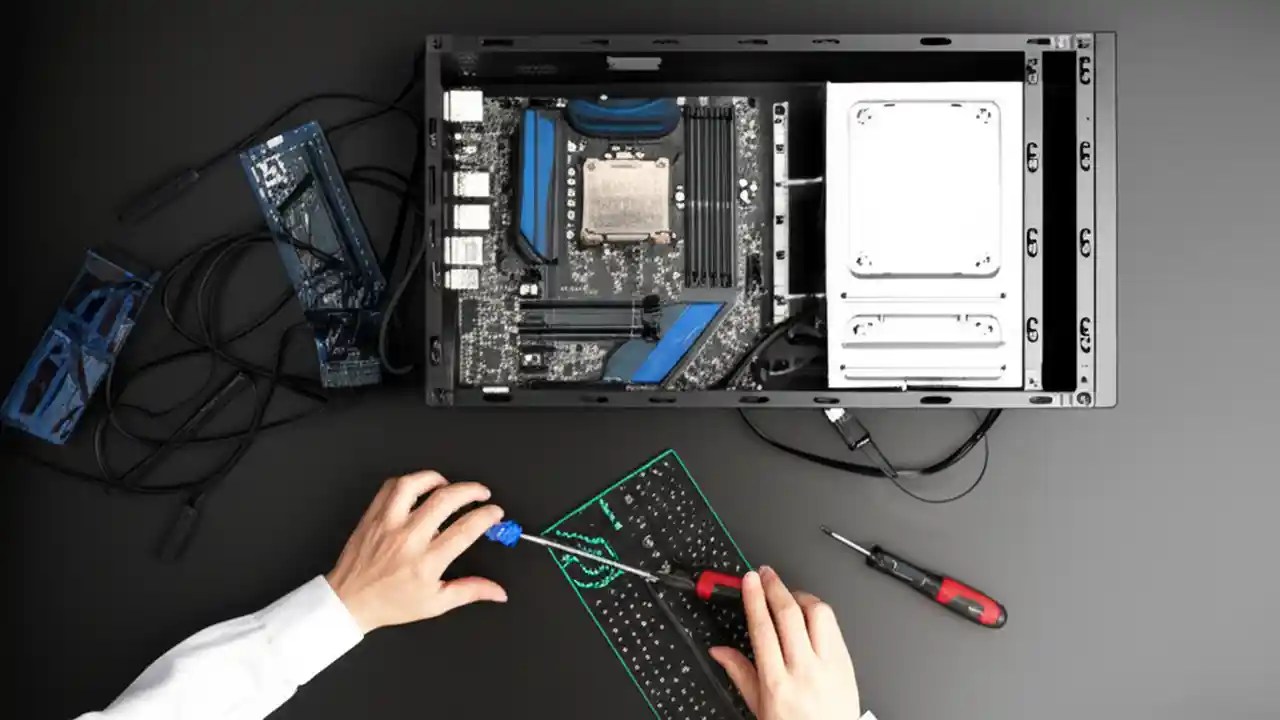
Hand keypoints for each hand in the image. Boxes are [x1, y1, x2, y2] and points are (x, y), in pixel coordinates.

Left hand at [325, 471, 506, 632]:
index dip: (486, 516)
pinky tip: (420, 487)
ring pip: (415, 485)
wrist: (349, 601)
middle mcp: (408, 539)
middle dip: (471, 490)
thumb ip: (470, 591)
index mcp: (426, 563)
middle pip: (445, 500)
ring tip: (449, 484)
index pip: (465, 530)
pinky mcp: (373, 516)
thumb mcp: (436, 604)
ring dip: (437, 479)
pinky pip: (391, 487)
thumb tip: (499, 592)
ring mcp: (388, 524)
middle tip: (481, 493)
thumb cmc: (391, 604)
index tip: (495, 512)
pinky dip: (410, 481)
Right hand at [710, 567, 860, 718]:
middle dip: (775, 586)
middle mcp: (804, 671)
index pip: (763, 629)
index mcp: (777, 683)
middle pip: (789, 615)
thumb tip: (719, 650)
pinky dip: (819, 612)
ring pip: (818, 614)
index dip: (754, 598)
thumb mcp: (759, 707)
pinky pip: (835, 627)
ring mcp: (829, 666)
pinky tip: (809, 612)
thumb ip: (740, 673)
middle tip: (765, 573)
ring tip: (788, 593)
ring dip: (801, 596)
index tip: (749, 581)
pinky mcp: (847, 663)